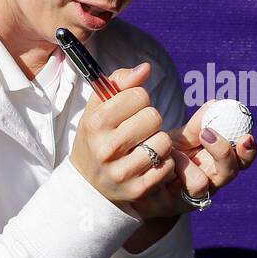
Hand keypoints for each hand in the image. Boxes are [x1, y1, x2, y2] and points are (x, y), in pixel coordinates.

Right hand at [68, 62, 176, 204]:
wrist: (88, 184)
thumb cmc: (97, 138)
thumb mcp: (98, 108)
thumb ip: (119, 82)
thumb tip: (146, 68)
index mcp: (96, 123)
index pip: (139, 95)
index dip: (138, 100)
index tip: (129, 111)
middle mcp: (107, 148)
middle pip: (154, 117)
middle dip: (150, 120)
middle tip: (138, 130)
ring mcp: (122, 171)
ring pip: (164, 141)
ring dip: (159, 141)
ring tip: (144, 146)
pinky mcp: (138, 189)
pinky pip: (168, 165)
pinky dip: (163, 162)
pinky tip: (149, 163)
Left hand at [128, 97, 256, 218]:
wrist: (135, 178)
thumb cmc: (163, 155)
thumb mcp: (180, 139)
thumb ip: (197, 126)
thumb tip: (215, 104)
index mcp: (218, 165)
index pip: (242, 160)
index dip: (248, 151)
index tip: (247, 135)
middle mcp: (209, 184)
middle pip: (229, 174)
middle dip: (222, 153)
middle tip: (206, 134)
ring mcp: (190, 198)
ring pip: (201, 184)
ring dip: (184, 163)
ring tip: (170, 152)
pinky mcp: (167, 205)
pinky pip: (170, 186)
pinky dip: (163, 170)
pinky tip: (155, 163)